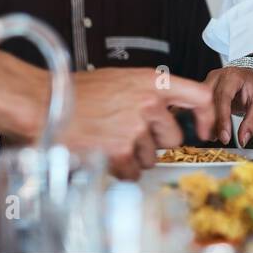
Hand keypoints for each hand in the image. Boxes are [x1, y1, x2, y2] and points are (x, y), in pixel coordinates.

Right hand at [59, 68, 213, 179]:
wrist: (45, 102)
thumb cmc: (77, 91)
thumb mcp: (122, 80)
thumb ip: (148, 93)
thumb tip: (168, 110)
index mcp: (152, 82)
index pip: (199, 95)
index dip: (207, 116)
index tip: (205, 129)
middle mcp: (148, 104)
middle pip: (173, 137)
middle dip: (155, 142)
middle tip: (130, 134)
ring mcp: (135, 128)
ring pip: (151, 157)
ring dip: (134, 156)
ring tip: (110, 140)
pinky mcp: (120, 151)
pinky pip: (133, 172)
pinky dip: (120, 170)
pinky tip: (104, 153)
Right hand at [206, 65, 252, 145]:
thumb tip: (243, 139)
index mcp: (233, 76)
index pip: (223, 97)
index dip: (222, 118)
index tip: (225, 135)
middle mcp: (217, 78)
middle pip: (208, 100)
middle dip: (211, 122)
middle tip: (219, 138)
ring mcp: (209, 83)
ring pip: (201, 104)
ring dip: (207, 123)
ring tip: (215, 136)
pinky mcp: (206, 91)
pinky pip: (202, 106)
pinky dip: (206, 120)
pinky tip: (212, 131)